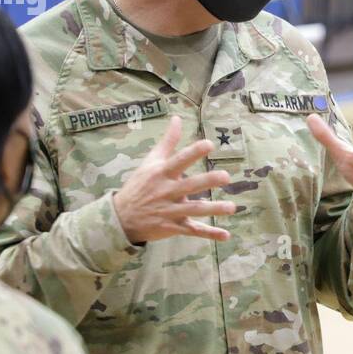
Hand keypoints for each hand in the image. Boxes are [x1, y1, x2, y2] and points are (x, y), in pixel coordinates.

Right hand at [112, 116, 234, 243]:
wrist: (120, 217)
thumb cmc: (140, 185)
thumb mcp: (150, 162)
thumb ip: (168, 141)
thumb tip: (178, 118)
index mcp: (162, 173)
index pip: (179, 160)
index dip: (194, 152)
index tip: (210, 144)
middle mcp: (166, 191)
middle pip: (189, 186)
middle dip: (207, 181)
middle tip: (226, 177)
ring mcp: (169, 211)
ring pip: (193, 210)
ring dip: (213, 209)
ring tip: (231, 207)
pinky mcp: (172, 227)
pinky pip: (192, 231)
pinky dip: (208, 234)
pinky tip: (225, 235)